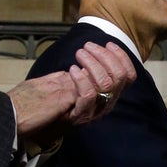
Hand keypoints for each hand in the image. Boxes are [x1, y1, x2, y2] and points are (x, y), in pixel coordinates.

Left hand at [9, 42, 135, 141]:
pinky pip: (89, 94)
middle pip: (119, 77)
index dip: (121, 57)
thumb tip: (97, 50)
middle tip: (86, 47)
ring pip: (106, 83)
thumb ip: (90, 71)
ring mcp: (95, 111)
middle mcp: (108, 104)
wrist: (38, 122)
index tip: (108, 43)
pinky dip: (81, 78)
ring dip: (92, 63)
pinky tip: (72, 69)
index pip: (129, 75)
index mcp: (111, 94)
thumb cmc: (58, 98)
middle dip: (104, 56)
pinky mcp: (81, 116)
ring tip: (79, 54)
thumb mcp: (79, 82)